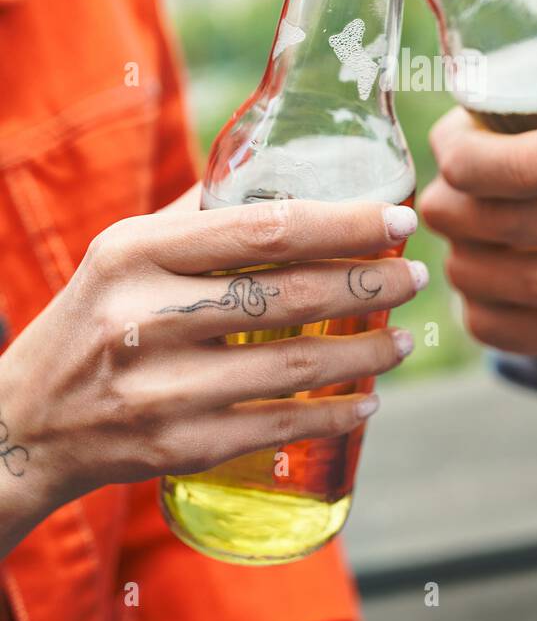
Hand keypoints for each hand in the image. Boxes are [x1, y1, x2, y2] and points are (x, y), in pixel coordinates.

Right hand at [0, 193, 422, 550]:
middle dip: (368, 285)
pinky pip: (276, 425)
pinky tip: (368, 399)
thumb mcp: (121, 253)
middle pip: (286, 295)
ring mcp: (161, 387)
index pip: (263, 230)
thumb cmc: (91, 320)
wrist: (23, 423)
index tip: (399, 219)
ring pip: (292, 365)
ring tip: (403, 338)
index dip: (344, 225)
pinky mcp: (176, 445)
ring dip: (364, 352)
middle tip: (413, 277)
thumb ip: (195, 218)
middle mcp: (144, 315)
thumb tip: (281, 176)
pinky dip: (332, 412)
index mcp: (136, 252)